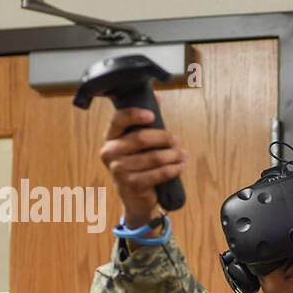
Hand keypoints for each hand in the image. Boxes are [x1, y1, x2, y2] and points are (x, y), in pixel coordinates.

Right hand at [99, 97, 185, 224]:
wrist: (136, 198)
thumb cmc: (139, 165)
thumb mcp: (138, 144)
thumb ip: (144, 121)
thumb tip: (155, 95)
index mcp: (110, 138)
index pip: (118, 120)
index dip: (135, 115)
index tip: (152, 115)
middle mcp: (109, 153)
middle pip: (141, 138)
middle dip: (165, 138)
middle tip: (177, 140)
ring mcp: (118, 170)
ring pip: (155, 157)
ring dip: (174, 155)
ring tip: (182, 154)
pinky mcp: (131, 185)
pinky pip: (159, 173)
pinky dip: (174, 168)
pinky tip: (181, 165)